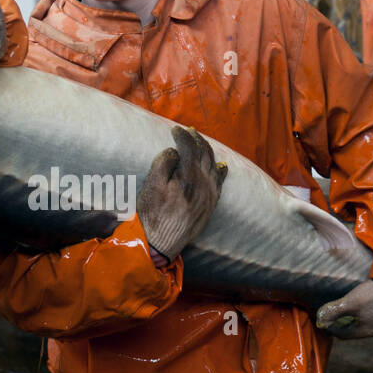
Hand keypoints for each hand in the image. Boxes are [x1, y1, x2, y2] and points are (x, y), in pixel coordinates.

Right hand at [136, 127, 227, 261]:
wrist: (161, 243)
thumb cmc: (152, 215)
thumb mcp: (151, 186)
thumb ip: (163, 163)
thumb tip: (175, 151)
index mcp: (188, 177)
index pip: (189, 148)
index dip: (182, 135)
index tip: (175, 129)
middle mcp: (203, 184)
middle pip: (204, 154)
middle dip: (197, 140)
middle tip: (189, 131)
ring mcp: (210, 195)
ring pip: (213, 165)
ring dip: (207, 151)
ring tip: (200, 143)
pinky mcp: (211, 205)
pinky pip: (220, 183)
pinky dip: (221, 171)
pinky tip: (221, 165)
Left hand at [315, 278, 372, 338]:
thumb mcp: (350, 301)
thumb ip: (333, 311)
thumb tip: (320, 321)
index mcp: (367, 330)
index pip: (345, 335)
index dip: (334, 330)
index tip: (327, 325)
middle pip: (359, 331)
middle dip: (348, 326)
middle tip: (340, 319)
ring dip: (364, 321)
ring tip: (357, 313)